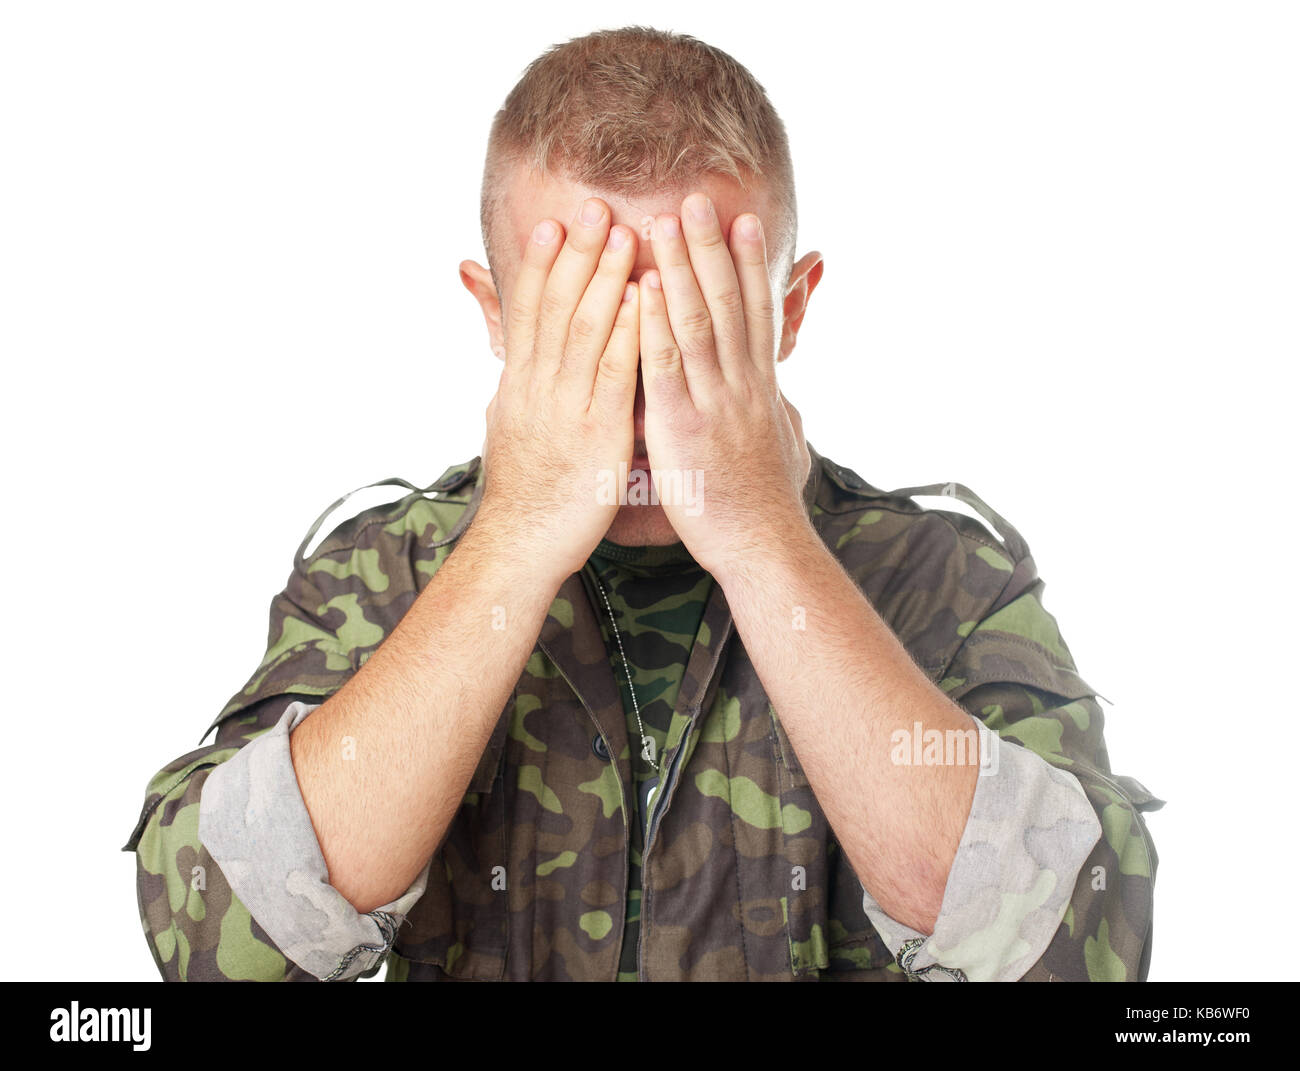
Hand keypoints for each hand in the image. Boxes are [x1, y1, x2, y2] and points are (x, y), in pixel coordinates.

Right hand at [475, 198, 639, 582]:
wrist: (519, 546)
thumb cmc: (523, 494)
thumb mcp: (507, 429)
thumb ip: (517, 387)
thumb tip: (514, 361)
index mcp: (519, 385)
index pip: (528, 312)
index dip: (540, 264)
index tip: (553, 223)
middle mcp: (538, 388)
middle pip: (557, 308)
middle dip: (576, 254)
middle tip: (593, 205)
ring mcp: (566, 408)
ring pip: (585, 331)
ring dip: (605, 278)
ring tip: (623, 232)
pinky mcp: (596, 434)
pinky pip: (615, 374)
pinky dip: (630, 332)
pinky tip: (644, 299)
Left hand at [637, 194, 812, 575]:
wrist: (763, 546)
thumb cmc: (763, 503)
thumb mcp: (780, 445)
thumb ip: (773, 411)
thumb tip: (778, 396)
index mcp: (759, 387)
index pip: (757, 312)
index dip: (751, 263)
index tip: (744, 219)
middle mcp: (741, 384)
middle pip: (729, 303)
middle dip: (713, 248)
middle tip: (699, 197)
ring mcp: (715, 403)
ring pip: (700, 323)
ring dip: (683, 268)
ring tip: (666, 220)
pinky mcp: (683, 427)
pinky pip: (668, 368)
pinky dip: (656, 324)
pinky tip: (645, 287)